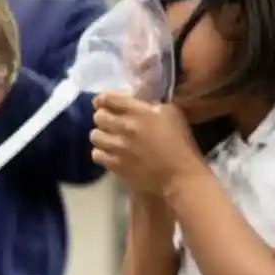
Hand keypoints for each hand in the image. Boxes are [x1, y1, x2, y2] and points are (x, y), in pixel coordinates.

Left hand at [90, 91, 206, 196]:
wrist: (179, 175)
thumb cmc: (180, 143)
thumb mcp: (171, 113)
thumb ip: (150, 105)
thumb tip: (135, 103)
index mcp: (139, 111)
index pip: (109, 98)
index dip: (102, 99)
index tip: (102, 102)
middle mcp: (125, 126)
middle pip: (99, 116)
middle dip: (102, 117)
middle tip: (108, 121)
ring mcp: (118, 147)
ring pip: (94, 135)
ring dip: (100, 135)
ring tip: (107, 138)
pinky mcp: (115, 164)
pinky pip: (96, 154)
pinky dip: (101, 152)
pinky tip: (109, 153)